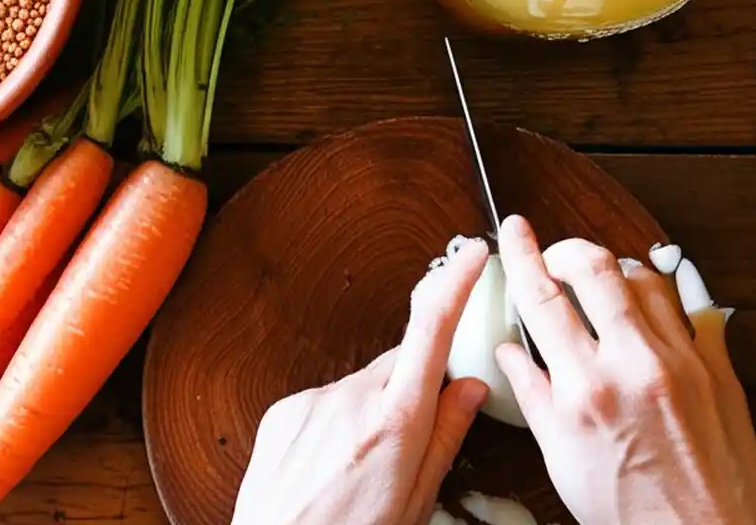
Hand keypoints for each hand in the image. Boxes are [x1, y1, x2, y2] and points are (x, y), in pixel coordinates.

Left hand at [232, 240, 491, 524]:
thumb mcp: (417, 501)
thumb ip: (445, 437)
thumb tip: (470, 388)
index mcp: (395, 423)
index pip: (431, 331)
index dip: (455, 284)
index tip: (471, 255)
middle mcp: (351, 400)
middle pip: (400, 364)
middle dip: (414, 385)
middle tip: (414, 434)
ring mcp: (313, 401)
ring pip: (362, 387)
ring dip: (373, 411)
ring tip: (363, 467)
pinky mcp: (285, 409)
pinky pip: (327, 402)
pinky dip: (338, 422)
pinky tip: (333, 463)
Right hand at [495, 216, 755, 524]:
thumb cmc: (630, 510)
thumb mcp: (560, 457)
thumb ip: (533, 395)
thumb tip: (510, 354)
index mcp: (584, 389)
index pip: (542, 297)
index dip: (521, 253)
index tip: (514, 231)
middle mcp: (634, 365)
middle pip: (596, 267)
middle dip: (567, 248)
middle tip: (555, 255)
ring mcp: (682, 361)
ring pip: (645, 278)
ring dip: (615, 271)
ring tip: (601, 287)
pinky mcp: (719, 368)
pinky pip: (692, 309)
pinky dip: (664, 300)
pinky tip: (650, 312)